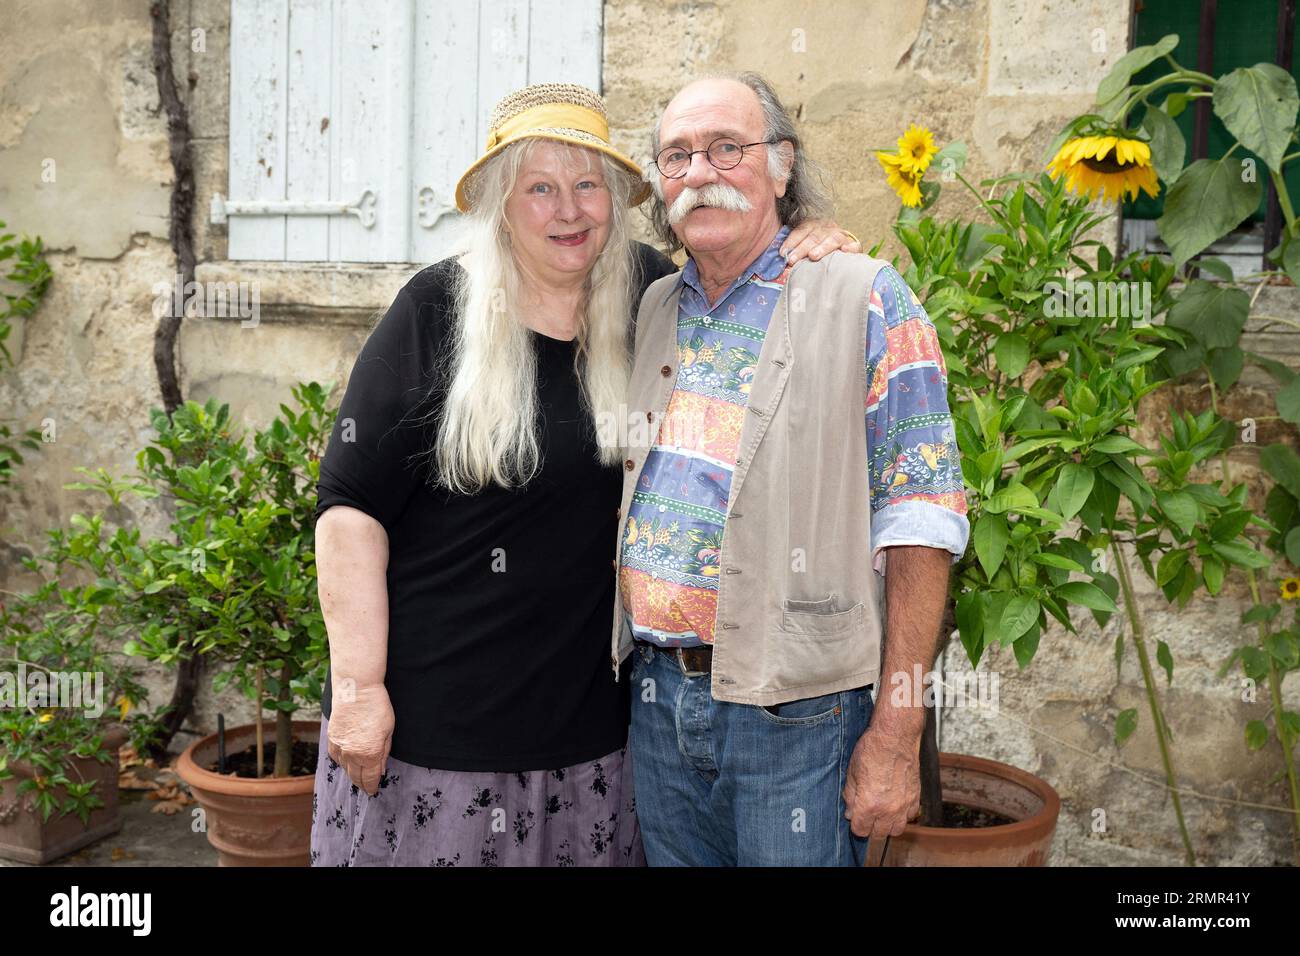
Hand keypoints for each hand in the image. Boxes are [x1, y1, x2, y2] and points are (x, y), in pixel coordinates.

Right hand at [326, 680, 394, 795]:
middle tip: (367, 788)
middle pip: (356, 777)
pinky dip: (341, 762)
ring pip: (344, 768)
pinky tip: (346, 762)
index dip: (372, 786)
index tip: (374, 791)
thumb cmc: (377, 707)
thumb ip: (384, 753)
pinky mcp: (331, 738)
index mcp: (369, 754)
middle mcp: (352, 754)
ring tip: (358, 777)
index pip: (370, 778)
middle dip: (362, 784)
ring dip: (351, 774)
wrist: (356, 689)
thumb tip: (381, 769)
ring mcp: (339, 746)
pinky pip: (335, 757)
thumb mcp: (388, 731)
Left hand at [781, 219, 860, 263]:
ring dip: (822, 247)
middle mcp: (827, 228)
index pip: (802, 230)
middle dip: (802, 248)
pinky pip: (854, 245)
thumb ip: (793, 249)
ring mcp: (841, 236)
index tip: (782, 253)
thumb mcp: (804, 246)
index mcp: (814, 225)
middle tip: (792, 259)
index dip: (792, 241)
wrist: (842, 250)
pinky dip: (850, 247)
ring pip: (832, 239)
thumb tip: (780, 257)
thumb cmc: (817, 250)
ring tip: (813, 256)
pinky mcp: (854, 245)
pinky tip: (845, 251)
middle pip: (815, 236)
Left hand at [842, 726, 921, 840]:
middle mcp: (888, 810)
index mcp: (869, 805)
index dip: (856, 824)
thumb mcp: (852, 773)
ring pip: (897, 829)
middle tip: (867, 814)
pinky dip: (903, 814)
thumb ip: (850, 797)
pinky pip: (911, 816)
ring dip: (888, 824)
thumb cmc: (871, 751)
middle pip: (879, 834)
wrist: (895, 737)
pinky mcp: (916, 797)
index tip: (855, 816)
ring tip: (882, 812)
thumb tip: (850, 813)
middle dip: (870, 826)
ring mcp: (904, 805)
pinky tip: (896, 803)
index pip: (861, 830)